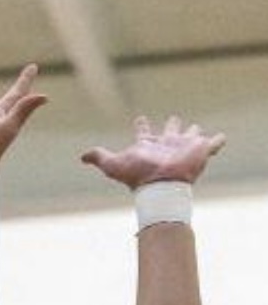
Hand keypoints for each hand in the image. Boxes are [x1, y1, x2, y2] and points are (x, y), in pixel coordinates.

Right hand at [0, 64, 46, 184]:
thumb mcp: (5, 128)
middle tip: (26, 78)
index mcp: (2, 118)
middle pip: (8, 103)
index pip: (17, 95)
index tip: (33, 67)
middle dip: (17, 91)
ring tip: (5, 101)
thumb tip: (45, 97)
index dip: (25, 80)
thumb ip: (21, 111)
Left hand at [81, 116, 225, 189]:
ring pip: (190, 136)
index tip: (140, 118)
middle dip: (171, 126)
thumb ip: (99, 158)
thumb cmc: (139, 176)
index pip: (144, 133)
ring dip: (192, 132)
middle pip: (170, 132)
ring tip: (195, 128)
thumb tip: (81, 157)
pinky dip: (217, 140)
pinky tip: (221, 138)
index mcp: (148, 146)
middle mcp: (166, 146)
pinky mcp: (200, 152)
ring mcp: (183, 148)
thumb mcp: (113, 165)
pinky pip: (212, 144)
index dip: (142, 126)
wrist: (162, 185)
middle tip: (173, 119)